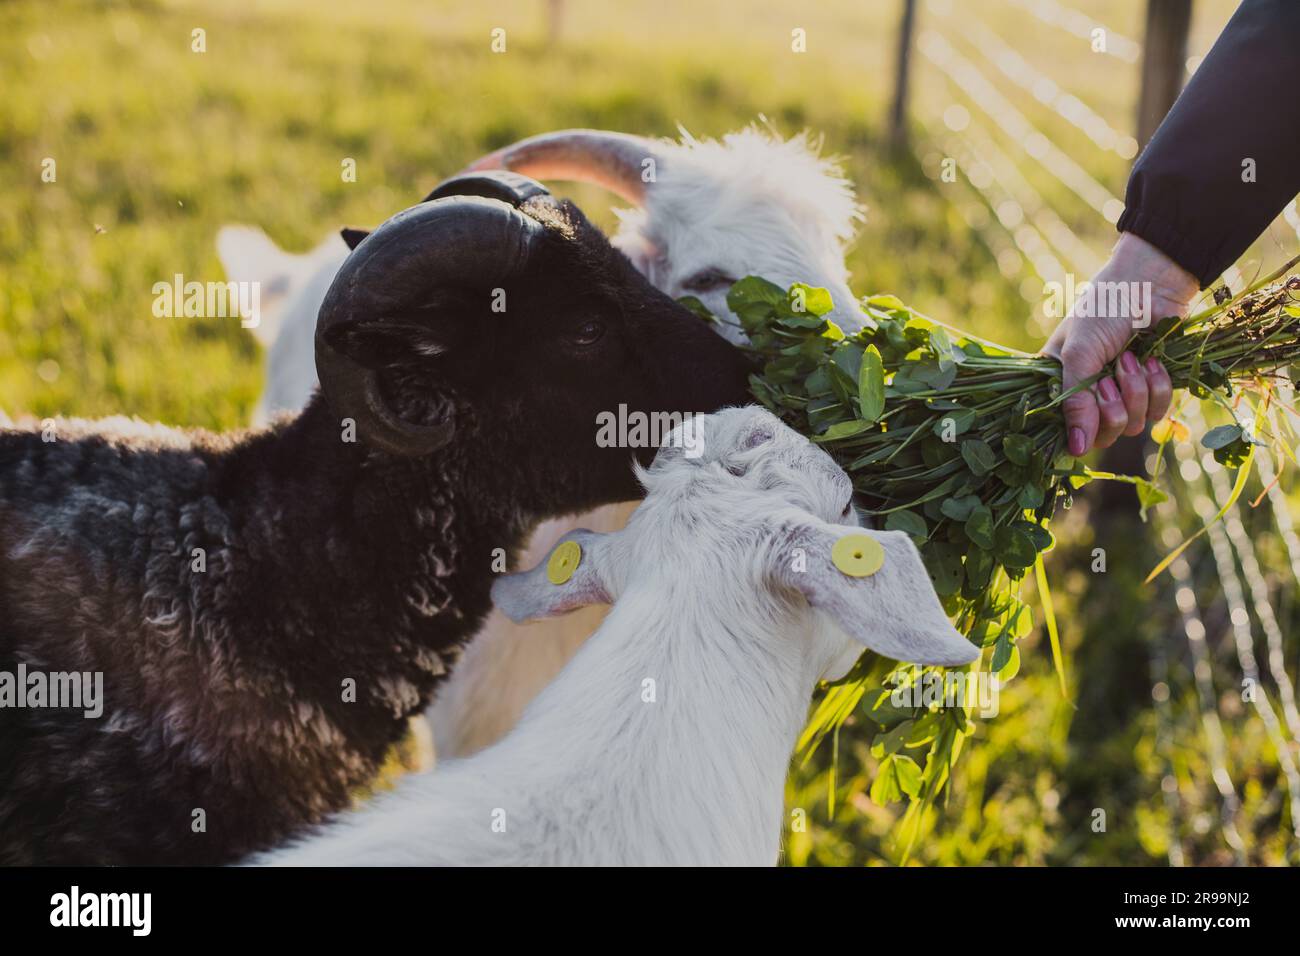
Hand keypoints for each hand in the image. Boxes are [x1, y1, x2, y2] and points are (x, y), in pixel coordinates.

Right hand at [1043, 232, 1197, 455]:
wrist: (1151, 283)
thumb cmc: (1104, 310)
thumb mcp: (1080, 353)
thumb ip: (1076, 402)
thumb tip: (1076, 449)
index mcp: (1061, 384)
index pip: (1066, 428)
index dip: (1082, 424)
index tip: (1094, 398)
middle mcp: (1089, 395)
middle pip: (1102, 434)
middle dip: (1113, 405)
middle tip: (1114, 372)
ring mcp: (1122, 394)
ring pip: (1131, 426)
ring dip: (1137, 392)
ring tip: (1134, 359)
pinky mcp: (1152, 390)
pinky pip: (1157, 413)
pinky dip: (1158, 388)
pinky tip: (1153, 362)